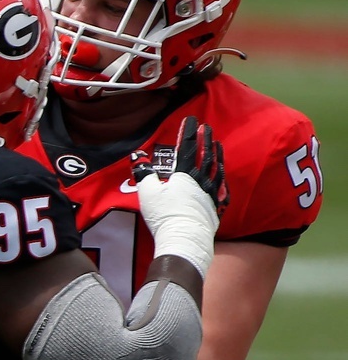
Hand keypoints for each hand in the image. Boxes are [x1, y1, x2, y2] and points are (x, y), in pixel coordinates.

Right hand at [132, 116, 224, 276]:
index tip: (191, 120)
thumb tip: (137, 156)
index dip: (188, 133)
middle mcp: (201, 181)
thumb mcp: (148, 192)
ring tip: (217, 146)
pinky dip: (222, 179)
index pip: (187, 148)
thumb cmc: (164, 215)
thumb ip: (144, 173)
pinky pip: (222, 189)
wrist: (184, 239)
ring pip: (216, 170)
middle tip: (206, 127)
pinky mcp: (215, 208)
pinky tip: (222, 177)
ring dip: (217, 156)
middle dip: (205, 140)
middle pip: (205, 156)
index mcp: (185, 175)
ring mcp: (211, 195)